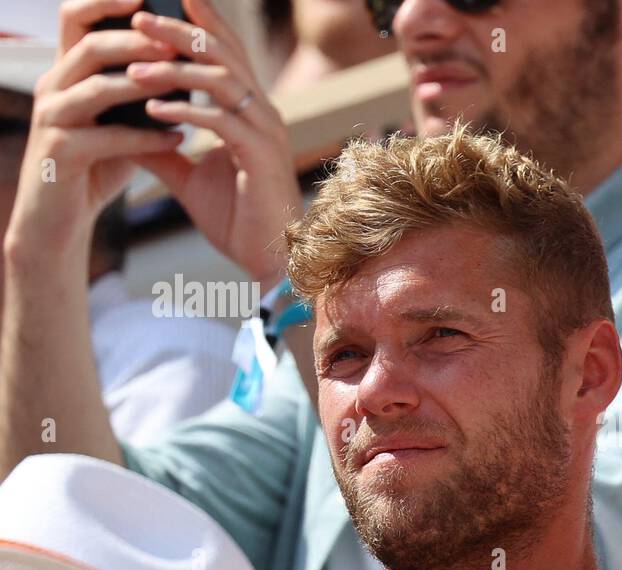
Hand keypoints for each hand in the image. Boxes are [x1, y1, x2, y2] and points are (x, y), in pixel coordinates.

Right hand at [6, 0, 183, 257]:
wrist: (57, 220)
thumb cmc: (94, 166)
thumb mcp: (116, 120)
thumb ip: (138, 92)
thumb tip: (183, 66)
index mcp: (66, 73)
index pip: (76, 18)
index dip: (108, 1)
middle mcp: (53, 87)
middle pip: (88, 45)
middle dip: (135, 39)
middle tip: (175, 41)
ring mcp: (52, 120)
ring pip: (94, 87)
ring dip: (141, 82)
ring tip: (181, 83)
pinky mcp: (60, 154)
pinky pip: (106, 138)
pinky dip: (145, 137)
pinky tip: (177, 140)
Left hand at [127, 0, 301, 287]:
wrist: (269, 260)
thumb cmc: (237, 220)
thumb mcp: (187, 177)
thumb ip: (160, 148)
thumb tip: (121, 127)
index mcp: (250, 113)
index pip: (225, 54)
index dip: (197, 24)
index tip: (159, 4)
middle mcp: (262, 113)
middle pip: (222, 54)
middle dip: (179, 32)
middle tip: (139, 18)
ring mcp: (265, 132)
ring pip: (221, 80)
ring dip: (173, 70)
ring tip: (133, 68)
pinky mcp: (261, 155)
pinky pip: (221, 120)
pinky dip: (185, 111)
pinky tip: (153, 111)